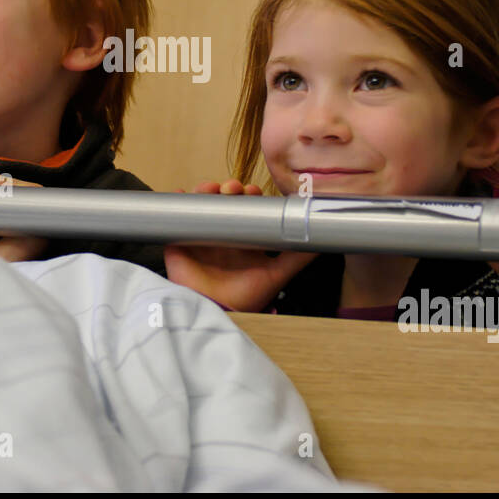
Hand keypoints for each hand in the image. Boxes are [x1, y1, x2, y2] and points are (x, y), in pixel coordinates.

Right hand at [165, 179, 313, 310]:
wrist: (218, 311)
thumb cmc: (246, 297)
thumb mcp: (276, 274)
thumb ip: (297, 258)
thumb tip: (322, 241)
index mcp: (243, 238)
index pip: (246, 207)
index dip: (250, 195)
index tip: (252, 192)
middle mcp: (222, 234)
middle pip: (224, 200)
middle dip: (229, 188)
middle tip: (233, 189)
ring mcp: (201, 235)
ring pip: (202, 203)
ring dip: (206, 190)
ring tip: (211, 189)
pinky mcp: (181, 241)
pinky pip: (176, 217)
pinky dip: (177, 202)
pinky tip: (180, 193)